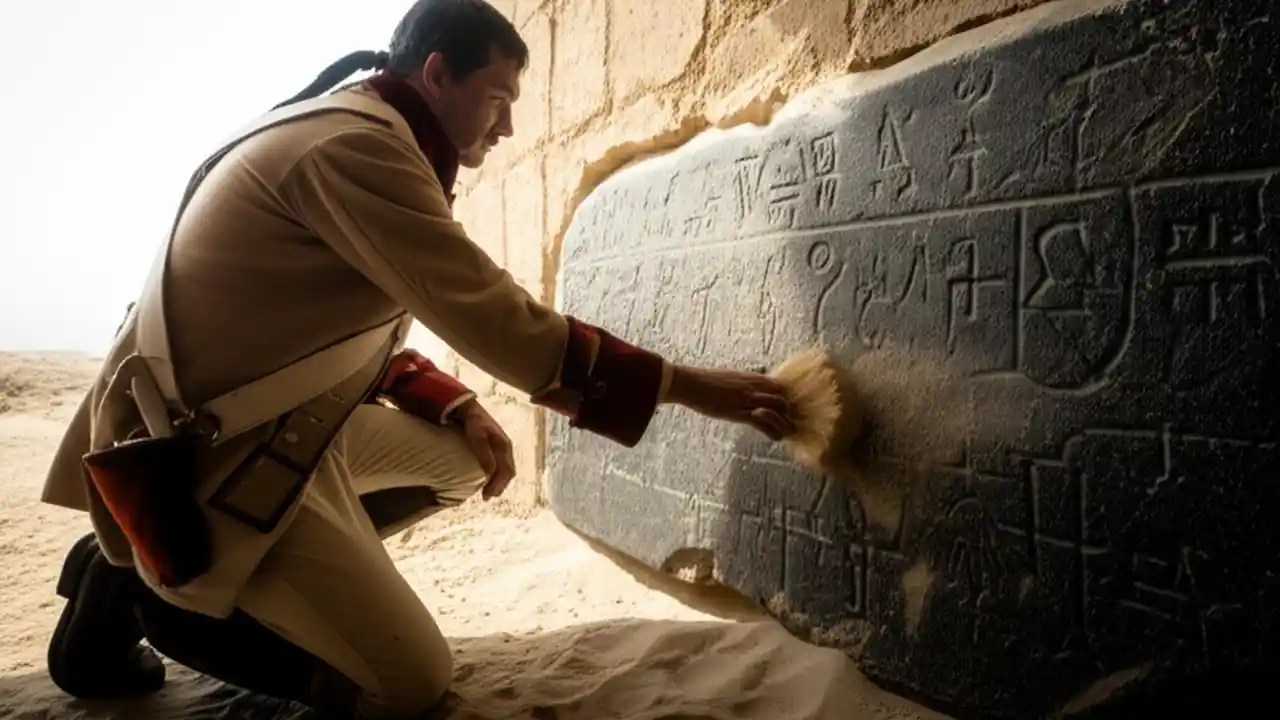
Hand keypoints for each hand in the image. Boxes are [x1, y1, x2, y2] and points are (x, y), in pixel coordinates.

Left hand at [453, 398, 515, 499]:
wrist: (470, 409)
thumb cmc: (473, 422)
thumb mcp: (477, 436)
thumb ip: (484, 454)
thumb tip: (489, 474)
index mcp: (504, 447)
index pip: (505, 471)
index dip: (497, 485)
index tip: (486, 495)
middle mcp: (507, 448)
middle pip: (508, 473)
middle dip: (499, 486)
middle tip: (487, 497)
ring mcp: (503, 448)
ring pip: (507, 470)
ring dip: (499, 482)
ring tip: (489, 491)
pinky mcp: (498, 447)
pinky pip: (502, 465)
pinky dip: (498, 475)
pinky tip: (489, 479)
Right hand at [665, 364, 795, 440]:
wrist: (690, 383)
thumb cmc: (706, 381)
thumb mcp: (730, 378)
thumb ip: (744, 384)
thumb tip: (749, 390)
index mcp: (752, 377)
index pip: (781, 386)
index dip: (786, 398)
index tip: (786, 410)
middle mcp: (754, 386)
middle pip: (784, 397)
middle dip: (789, 411)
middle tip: (787, 424)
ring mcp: (748, 398)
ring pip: (779, 409)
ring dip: (784, 423)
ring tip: (783, 432)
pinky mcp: (739, 412)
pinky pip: (763, 422)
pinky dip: (772, 432)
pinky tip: (774, 438)